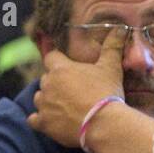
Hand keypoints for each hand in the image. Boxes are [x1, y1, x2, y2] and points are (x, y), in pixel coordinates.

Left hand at [27, 26, 126, 146]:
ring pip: (39, 98)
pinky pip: (34, 120)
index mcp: (60, 68)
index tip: (66, 66)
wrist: (104, 123)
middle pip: (46, 79)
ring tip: (64, 106)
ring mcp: (44, 104)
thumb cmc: (106, 92)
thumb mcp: (111, 67)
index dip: (58, 61)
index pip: (51, 57)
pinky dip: (40, 120)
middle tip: (72, 89)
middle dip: (56, 82)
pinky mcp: (44, 123)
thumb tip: (119, 29)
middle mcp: (48, 84)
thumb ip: (112, 47)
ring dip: (48, 100)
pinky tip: (50, 121)